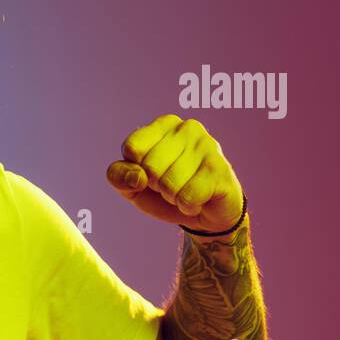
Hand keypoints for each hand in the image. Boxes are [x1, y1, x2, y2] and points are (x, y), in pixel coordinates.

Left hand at [107, 114, 243, 232]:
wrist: (207, 214)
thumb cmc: (166, 192)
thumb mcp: (132, 186)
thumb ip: (118, 176)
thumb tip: (137, 177)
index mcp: (163, 125)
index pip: (131, 147)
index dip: (136, 170)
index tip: (151, 174)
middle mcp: (187, 128)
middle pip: (149, 166)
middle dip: (157, 186)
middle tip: (173, 185)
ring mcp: (207, 145)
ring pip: (168, 184)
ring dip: (174, 198)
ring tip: (187, 190)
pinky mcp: (220, 168)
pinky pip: (187, 197)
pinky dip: (188, 206)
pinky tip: (200, 199)